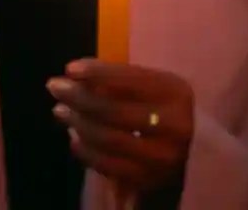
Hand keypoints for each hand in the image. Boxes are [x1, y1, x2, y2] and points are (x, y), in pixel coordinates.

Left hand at [48, 59, 195, 193]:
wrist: (192, 153)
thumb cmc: (163, 109)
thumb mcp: (152, 87)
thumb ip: (120, 80)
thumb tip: (75, 74)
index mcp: (176, 92)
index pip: (131, 79)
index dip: (98, 73)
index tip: (70, 68)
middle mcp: (174, 124)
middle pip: (115, 110)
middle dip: (79, 98)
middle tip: (55, 87)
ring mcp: (162, 156)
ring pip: (108, 139)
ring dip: (78, 123)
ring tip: (60, 110)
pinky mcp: (149, 179)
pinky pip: (107, 165)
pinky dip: (86, 151)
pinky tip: (74, 137)